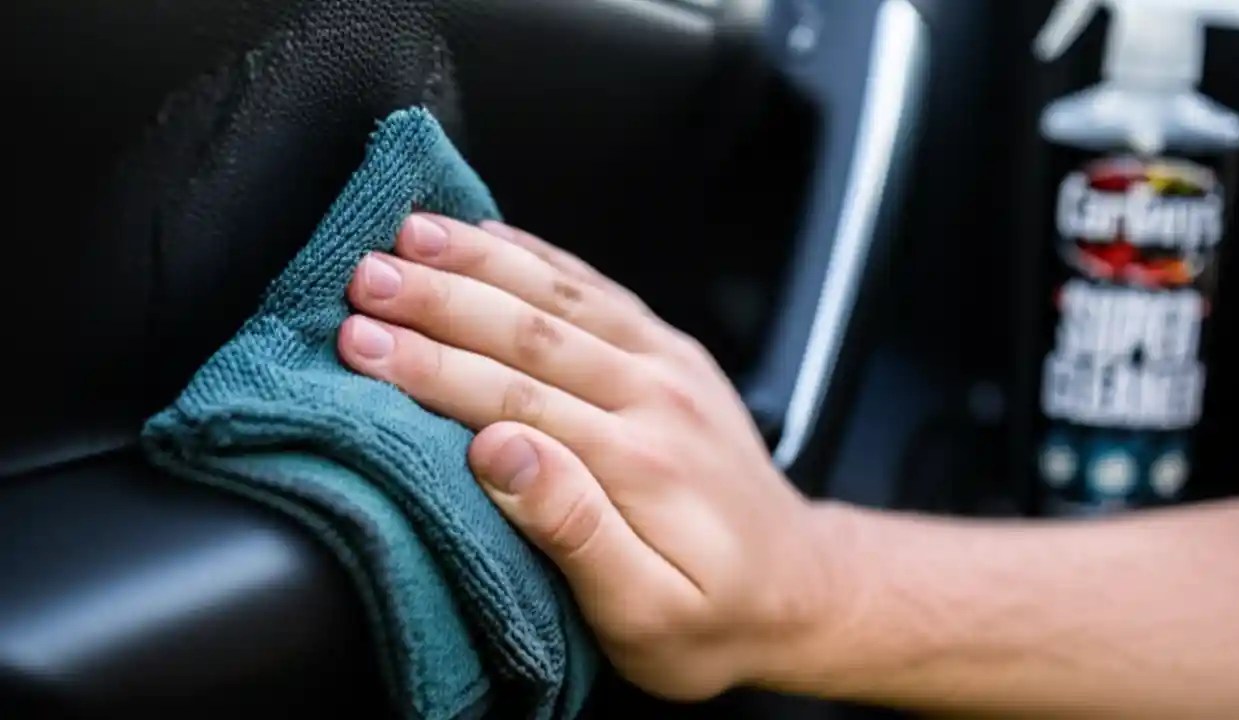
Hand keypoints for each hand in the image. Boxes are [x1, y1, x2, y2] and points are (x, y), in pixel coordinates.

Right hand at [339, 215, 834, 699]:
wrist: (802, 587)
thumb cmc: (714, 617)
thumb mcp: (646, 614)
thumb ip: (575, 531)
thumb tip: (497, 455)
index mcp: (641, 461)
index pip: (514, 399)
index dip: (431, 366)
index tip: (361, 341)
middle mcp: (656, 395)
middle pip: (530, 332)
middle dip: (438, 300)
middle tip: (362, 276)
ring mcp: (667, 363)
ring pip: (561, 294)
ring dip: (480, 261)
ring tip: (407, 234)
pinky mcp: (671, 352)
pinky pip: (598, 286)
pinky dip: (540, 254)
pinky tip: (491, 233)